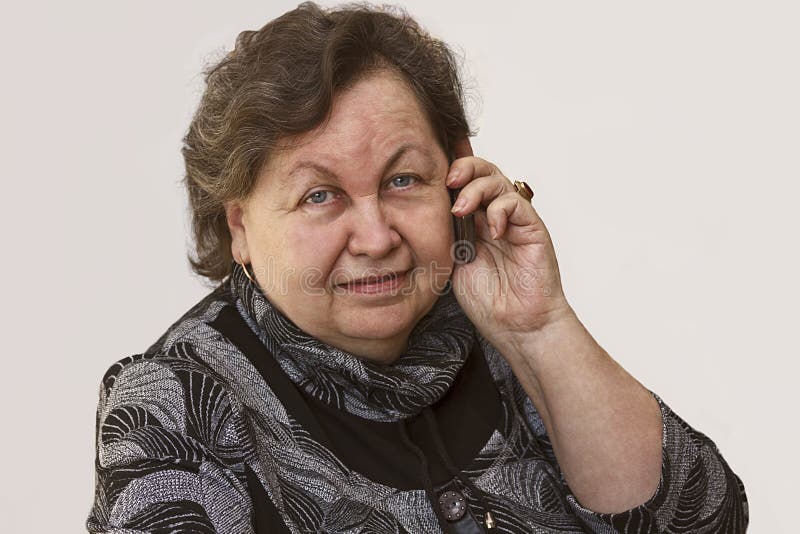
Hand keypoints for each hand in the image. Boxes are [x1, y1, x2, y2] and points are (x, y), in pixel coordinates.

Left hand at [447, 138, 573, 347]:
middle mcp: (494, 215)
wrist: (515, 325)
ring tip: (461, 208)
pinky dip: (500, 210)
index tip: (430, 171)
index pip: (464, 182)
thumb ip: (446, 232)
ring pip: (498, 180)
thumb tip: (427, 206)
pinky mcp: (533, 228)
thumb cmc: (487, 300)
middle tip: (447, 181)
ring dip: (476, 188)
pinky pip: (516, 203)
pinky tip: (492, 231)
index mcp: (473, 221)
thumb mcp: (453, 261)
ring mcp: (514, 220)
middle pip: (483, 171)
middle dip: (463, 168)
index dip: (451, 169)